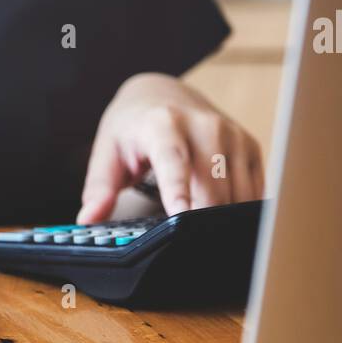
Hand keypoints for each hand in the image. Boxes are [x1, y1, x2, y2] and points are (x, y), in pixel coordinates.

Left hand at [78, 73, 263, 222]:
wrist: (163, 94)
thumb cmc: (133, 128)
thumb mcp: (107, 152)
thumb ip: (99, 188)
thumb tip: (88, 218)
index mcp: (162, 124)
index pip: (173, 161)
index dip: (178, 190)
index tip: (181, 217)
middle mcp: (203, 125)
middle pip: (210, 186)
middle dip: (202, 220)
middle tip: (189, 248)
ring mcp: (231, 134)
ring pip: (237, 193)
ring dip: (222, 219)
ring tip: (204, 235)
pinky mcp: (250, 145)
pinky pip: (254, 190)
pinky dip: (241, 210)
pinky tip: (226, 220)